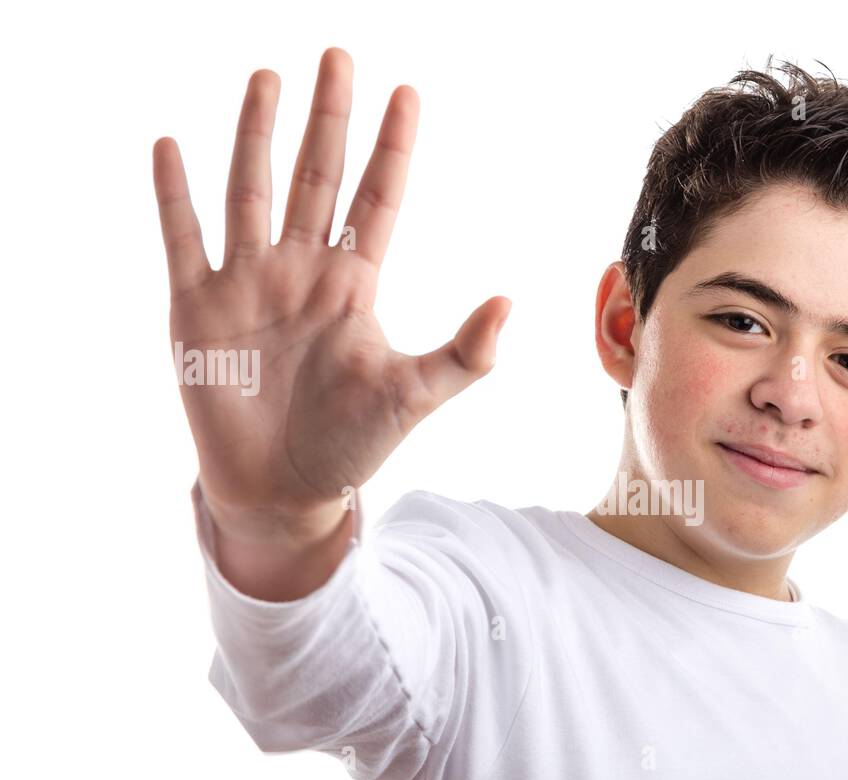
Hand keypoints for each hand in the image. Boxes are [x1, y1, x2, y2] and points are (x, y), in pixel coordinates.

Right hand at [154, 47, 508, 548]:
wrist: (283, 488)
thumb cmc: (351, 445)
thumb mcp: (414, 397)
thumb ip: (463, 354)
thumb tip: (510, 305)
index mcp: (354, 285)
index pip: (377, 200)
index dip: (391, 149)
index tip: (407, 93)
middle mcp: (302, 271)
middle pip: (317, 178)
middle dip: (329, 119)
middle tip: (339, 57)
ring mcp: (248, 284)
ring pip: (252, 191)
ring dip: (257, 135)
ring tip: (267, 78)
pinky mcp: (197, 308)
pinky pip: (184, 238)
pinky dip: (175, 195)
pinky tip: (173, 145)